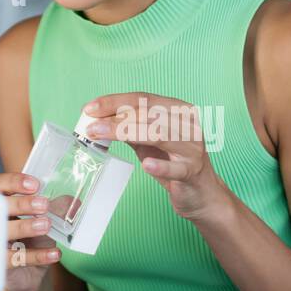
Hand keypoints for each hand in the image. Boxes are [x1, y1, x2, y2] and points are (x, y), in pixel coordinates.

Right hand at [0, 171, 59, 290]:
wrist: (29, 274)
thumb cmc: (32, 241)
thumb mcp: (48, 222)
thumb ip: (58, 210)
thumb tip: (73, 202)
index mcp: (2, 203)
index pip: (0, 185)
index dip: (14, 182)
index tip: (35, 184)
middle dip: (22, 203)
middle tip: (44, 205)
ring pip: (3, 231)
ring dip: (25, 226)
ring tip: (46, 225)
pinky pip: (14, 259)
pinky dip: (36, 256)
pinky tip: (55, 254)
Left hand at [81, 93, 231, 221]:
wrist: (200, 191)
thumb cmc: (173, 161)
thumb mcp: (149, 140)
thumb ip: (129, 127)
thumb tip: (97, 119)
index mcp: (178, 110)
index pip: (143, 99)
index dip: (115, 101)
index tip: (90, 108)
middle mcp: (187, 124)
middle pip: (149, 114)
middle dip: (116, 117)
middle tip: (91, 125)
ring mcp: (192, 148)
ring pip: (159, 134)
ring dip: (127, 133)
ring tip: (102, 135)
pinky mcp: (192, 171)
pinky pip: (176, 168)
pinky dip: (161, 166)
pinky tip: (147, 165)